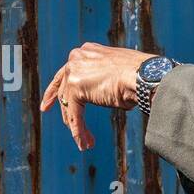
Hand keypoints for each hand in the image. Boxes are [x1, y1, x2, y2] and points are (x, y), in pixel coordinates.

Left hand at [40, 42, 154, 150]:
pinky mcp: (76, 87)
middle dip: (64, 110)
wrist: (145, 75)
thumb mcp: (117, 73)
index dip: (55, 89)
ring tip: (85, 142)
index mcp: (86, 51)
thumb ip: (103, 79)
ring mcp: (74, 71)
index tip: (48, 104)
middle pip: (63, 89)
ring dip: (77, 126)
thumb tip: (103, 93)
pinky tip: (84, 143)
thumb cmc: (140, 76)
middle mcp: (76, 58)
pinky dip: (79, 130)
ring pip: (69, 105)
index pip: (66, 72)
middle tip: (64, 125)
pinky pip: (75, 114)